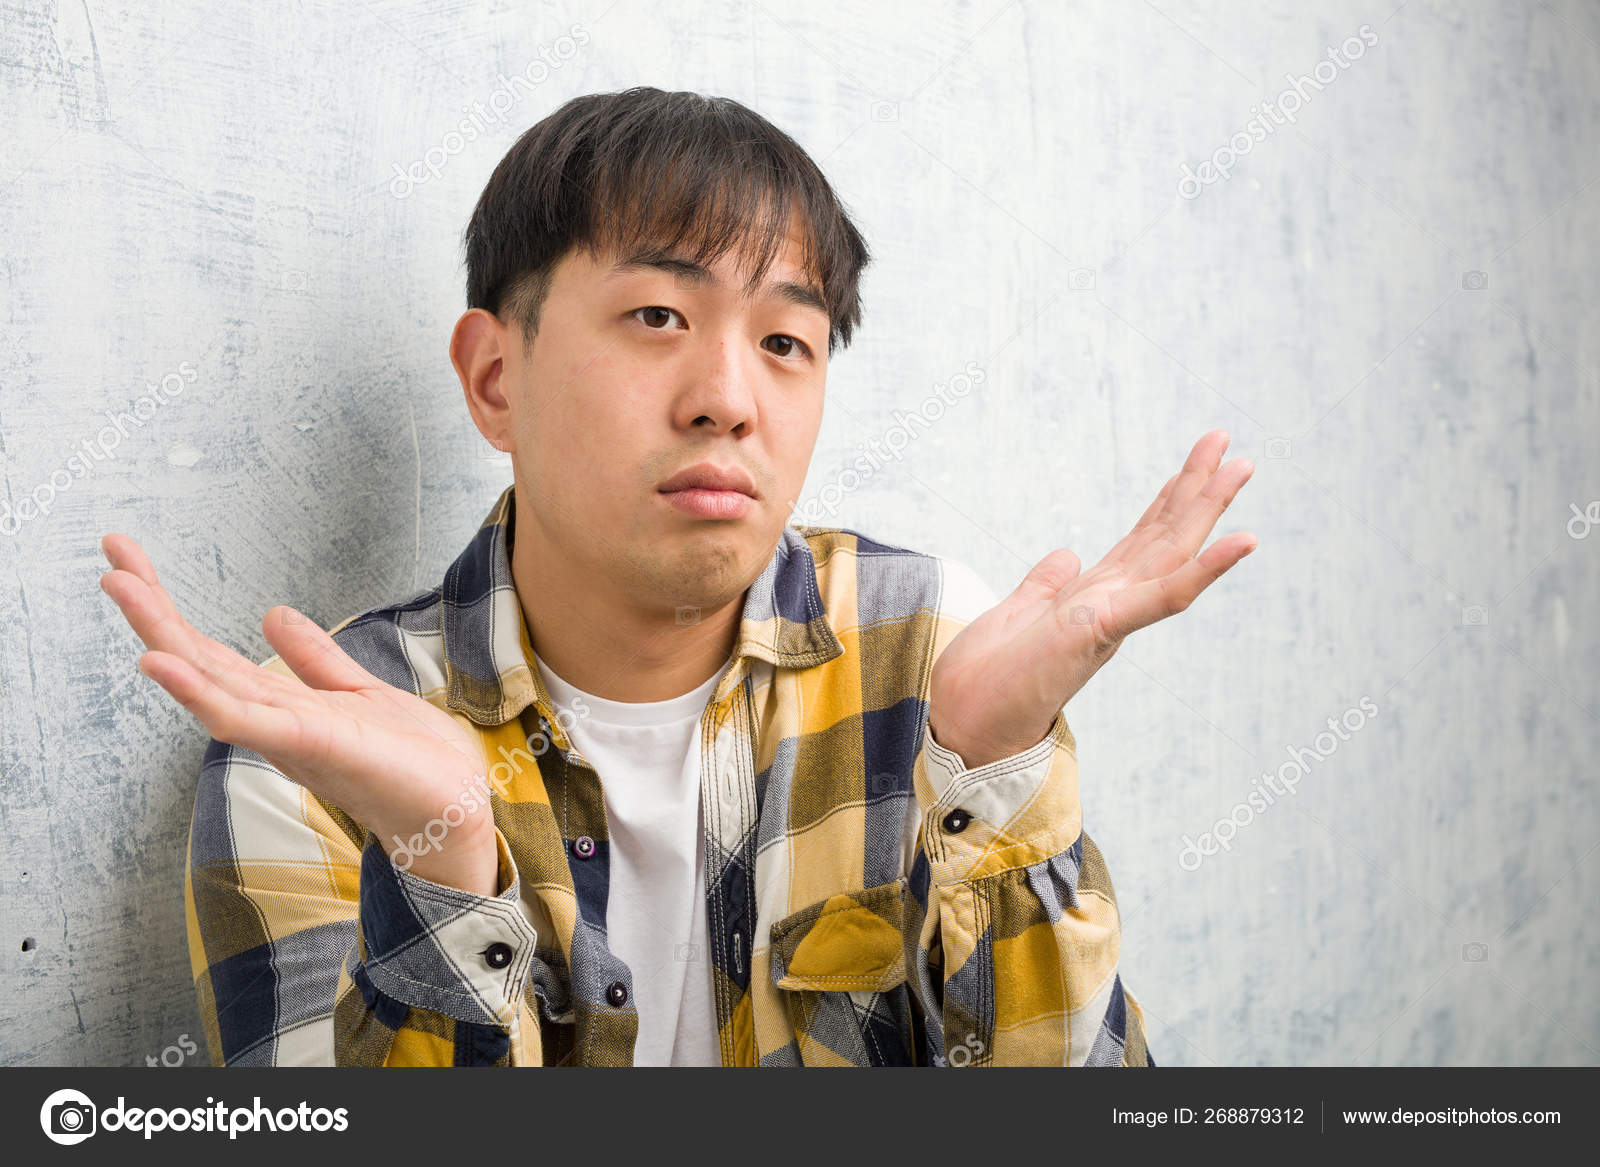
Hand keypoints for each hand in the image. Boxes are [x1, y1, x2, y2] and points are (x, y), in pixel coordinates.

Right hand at [98, 533, 500, 896]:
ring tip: (122, 590)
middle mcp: (271, 722)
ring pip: (209, 685)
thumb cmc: (411, 762)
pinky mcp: (313, 747)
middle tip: (111, 558)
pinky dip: (202, 694)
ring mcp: (287, 736)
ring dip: (163, 639)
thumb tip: (270, 615)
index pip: (210, 653)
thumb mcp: (358, 691)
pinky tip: (163, 665)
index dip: (170, 609)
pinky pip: (245, 721)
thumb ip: (313, 659)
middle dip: (152, 612)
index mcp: (280, 706)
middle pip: (198, 662)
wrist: (456, 810)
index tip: (130, 559)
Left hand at [928, 429, 1257, 768]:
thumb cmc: (989, 682)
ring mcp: (1111, 616)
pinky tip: (1241, 540)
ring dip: (1207, 509)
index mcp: (1093, 597)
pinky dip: (1203, 569)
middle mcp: (1111, 603)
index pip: (1140, 540)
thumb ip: (1045, 584)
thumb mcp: (1016, 614)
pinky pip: (1162, 596)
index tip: (1193, 463)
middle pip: (1164, 536)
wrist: (968, 727)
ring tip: (1242, 467)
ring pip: (1171, 553)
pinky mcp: (1101, 629)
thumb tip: (1067, 554)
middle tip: (1230, 444)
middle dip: (1197, 489)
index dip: (1167, 500)